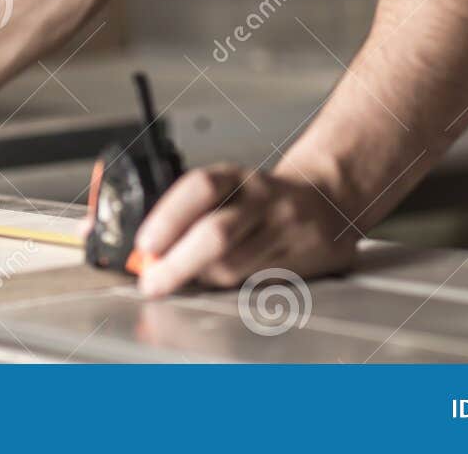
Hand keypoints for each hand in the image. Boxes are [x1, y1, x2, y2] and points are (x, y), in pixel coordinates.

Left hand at [132, 164, 359, 297]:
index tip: (146, 245)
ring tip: (189, 278)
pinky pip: (256, 285)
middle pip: (216, 235)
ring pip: (234, 267)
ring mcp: (286, 230)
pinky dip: (231, 290)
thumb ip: (186, 214)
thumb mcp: (227, 190)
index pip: (201, 188)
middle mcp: (264, 200)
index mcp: (237, 177)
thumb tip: (140, 249)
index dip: (169, 217)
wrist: (328, 201)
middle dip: (177, 265)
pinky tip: (224, 282)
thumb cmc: (262, 201)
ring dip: (201, 280)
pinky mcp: (304, 260)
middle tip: (152, 282)